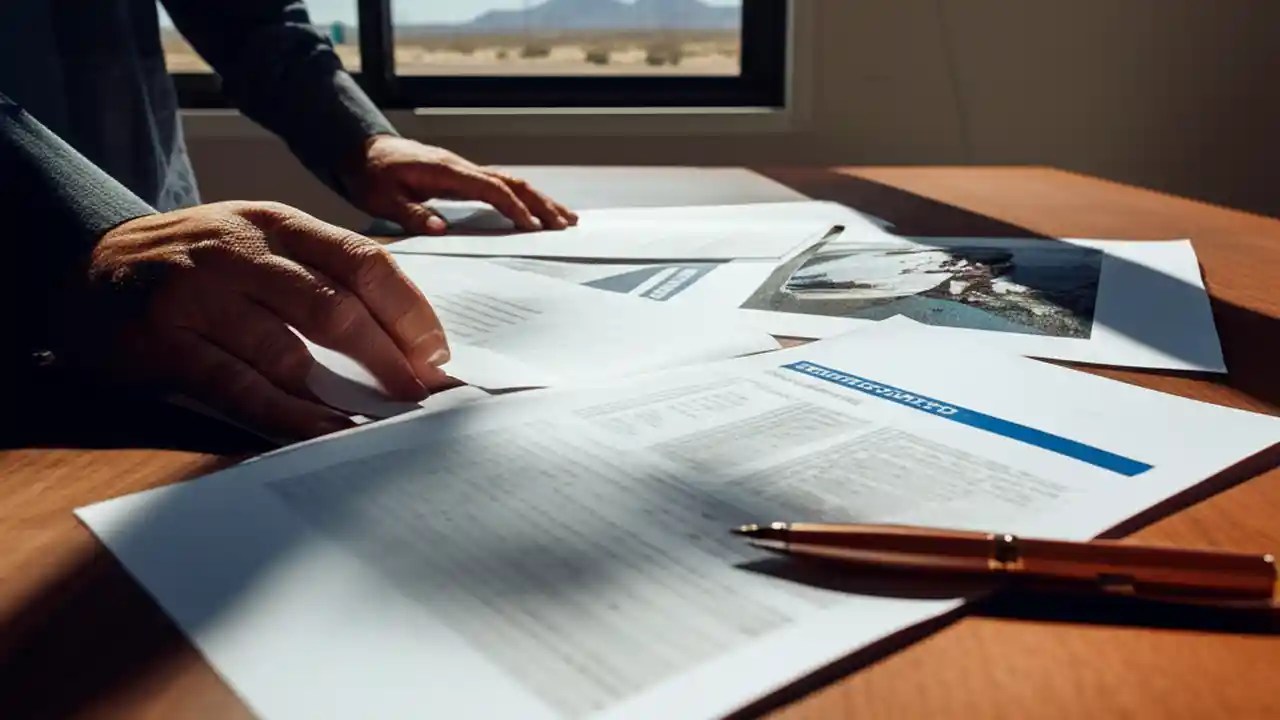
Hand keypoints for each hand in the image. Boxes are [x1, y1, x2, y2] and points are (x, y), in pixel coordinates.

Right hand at [69, 201, 452, 439]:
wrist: (86, 266)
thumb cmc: (195, 262)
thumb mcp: (256, 242)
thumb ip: (317, 270)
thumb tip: (401, 326)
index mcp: (274, 223)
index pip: (362, 262)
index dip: (409, 310)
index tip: (438, 351)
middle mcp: (239, 252)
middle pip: (335, 307)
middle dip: (389, 357)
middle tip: (422, 393)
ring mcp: (198, 296)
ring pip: (289, 350)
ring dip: (344, 390)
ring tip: (384, 417)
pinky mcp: (164, 343)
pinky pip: (239, 386)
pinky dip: (289, 414)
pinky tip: (325, 429)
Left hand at [341, 135, 577, 234]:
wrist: (362, 151)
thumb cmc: (372, 176)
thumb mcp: (384, 198)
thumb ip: (412, 213)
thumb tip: (442, 230)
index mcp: (447, 172)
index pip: (491, 189)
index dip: (514, 208)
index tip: (533, 227)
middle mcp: (462, 168)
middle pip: (512, 183)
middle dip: (541, 204)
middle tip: (566, 225)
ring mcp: (465, 172)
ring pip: (512, 183)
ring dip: (540, 200)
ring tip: (566, 219)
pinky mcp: (463, 178)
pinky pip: (501, 186)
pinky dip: (524, 199)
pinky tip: (536, 212)